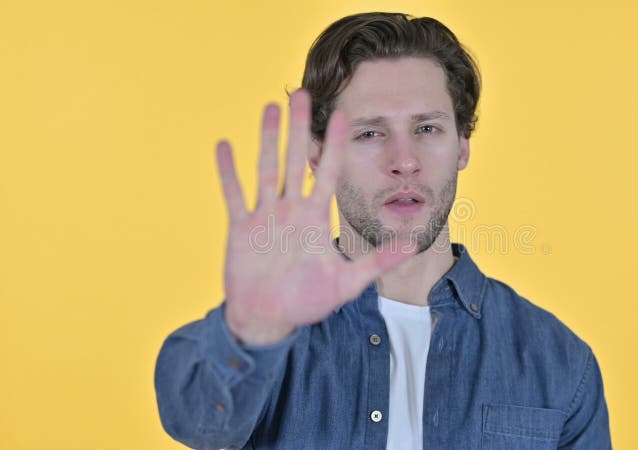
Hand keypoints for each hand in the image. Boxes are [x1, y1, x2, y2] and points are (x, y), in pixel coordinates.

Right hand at [215, 90, 414, 344]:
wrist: (270, 319)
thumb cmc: (307, 301)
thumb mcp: (347, 282)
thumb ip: (378, 262)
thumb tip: (414, 246)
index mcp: (315, 218)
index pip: (328, 172)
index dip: (335, 145)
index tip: (343, 115)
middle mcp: (291, 210)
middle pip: (294, 160)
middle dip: (299, 128)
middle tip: (302, 94)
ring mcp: (265, 217)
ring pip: (266, 169)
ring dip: (267, 139)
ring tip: (270, 108)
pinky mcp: (241, 229)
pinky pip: (234, 195)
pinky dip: (228, 172)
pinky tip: (224, 145)